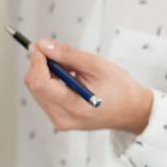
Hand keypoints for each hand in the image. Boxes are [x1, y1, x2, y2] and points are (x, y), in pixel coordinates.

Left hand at [23, 38, 152, 134]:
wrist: (131, 111)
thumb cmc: (119, 88)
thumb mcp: (96, 65)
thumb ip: (67, 55)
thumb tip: (42, 45)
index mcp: (74, 106)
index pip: (40, 83)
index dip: (36, 61)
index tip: (40, 46)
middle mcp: (62, 118)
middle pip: (35, 87)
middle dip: (40, 66)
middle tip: (57, 54)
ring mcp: (60, 121)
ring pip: (37, 91)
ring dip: (46, 74)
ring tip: (70, 69)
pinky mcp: (60, 120)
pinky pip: (45, 97)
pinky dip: (51, 83)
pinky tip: (68, 80)